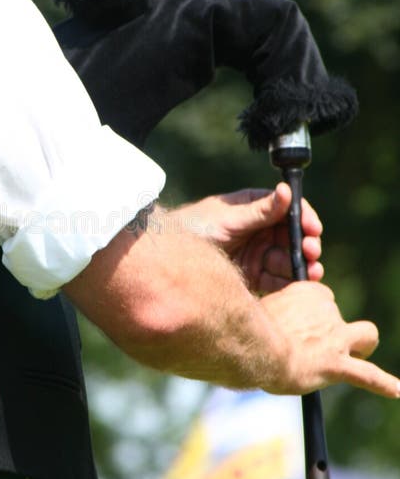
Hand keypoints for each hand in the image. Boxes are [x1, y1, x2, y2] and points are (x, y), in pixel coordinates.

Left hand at [170, 182, 322, 292]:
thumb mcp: (227, 219)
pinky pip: (274, 280)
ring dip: (300, 266)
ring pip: (286, 260)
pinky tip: (298, 288)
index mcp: (253, 208)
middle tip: (312, 253)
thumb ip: (259, 211)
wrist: (166, 260)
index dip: (303, 218)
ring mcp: (255, 253)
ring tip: (311, 273)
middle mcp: (258, 230)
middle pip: (290, 237)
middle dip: (304, 245)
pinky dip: (287, 284)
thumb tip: (286, 191)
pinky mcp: (251, 276)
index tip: (313, 228)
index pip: (286, 210)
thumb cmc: (193, 228)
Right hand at [259, 281, 398, 397]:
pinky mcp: (337, 364)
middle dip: (330, 330)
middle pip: (339, 317)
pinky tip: (398, 391)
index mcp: (307, 293)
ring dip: (362, 345)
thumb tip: (256, 326)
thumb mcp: (252, 312)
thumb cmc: (245, 330)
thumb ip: (265, 316)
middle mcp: (326, 310)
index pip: (321, 300)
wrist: (253, 347)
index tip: (293, 327)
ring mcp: (335, 337)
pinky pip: (368, 376)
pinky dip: (384, 384)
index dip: (309, 316)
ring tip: (353, 356)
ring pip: (366, 335)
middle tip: (307, 345)